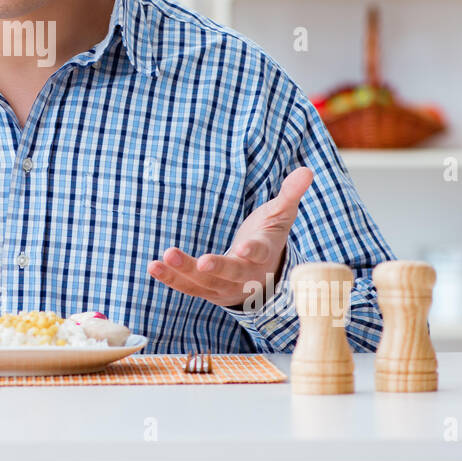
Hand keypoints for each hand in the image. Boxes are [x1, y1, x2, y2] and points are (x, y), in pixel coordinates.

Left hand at [148, 166, 313, 309]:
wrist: (261, 273)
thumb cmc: (268, 236)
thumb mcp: (280, 215)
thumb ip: (290, 194)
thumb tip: (307, 170)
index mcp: (263, 254)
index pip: (260, 254)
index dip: (253, 252)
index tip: (244, 249)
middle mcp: (245, 275)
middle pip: (230, 274)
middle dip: (216, 268)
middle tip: (201, 261)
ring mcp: (224, 286)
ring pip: (203, 283)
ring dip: (183, 272)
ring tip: (164, 257)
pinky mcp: (205, 290)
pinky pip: (186, 286)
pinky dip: (170, 278)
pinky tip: (153, 266)